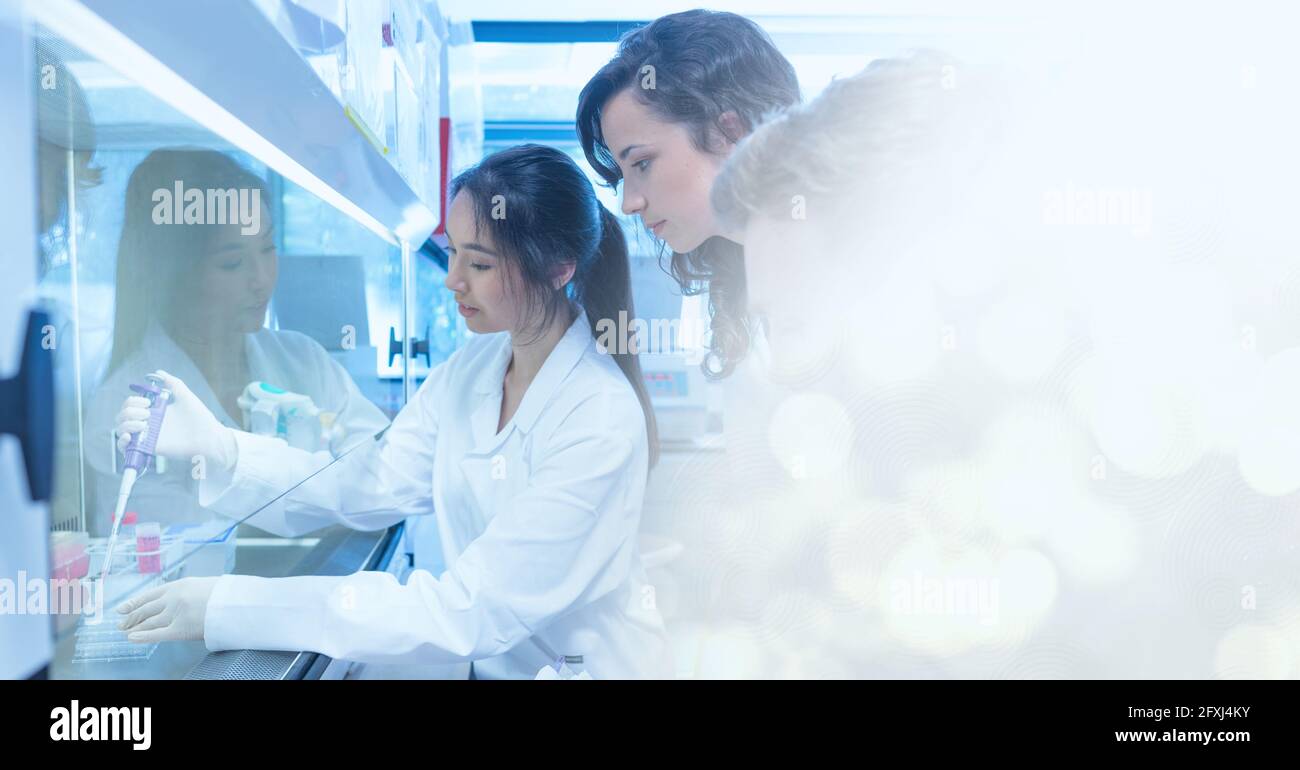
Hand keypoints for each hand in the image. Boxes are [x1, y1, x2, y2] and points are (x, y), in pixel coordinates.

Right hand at [115, 370, 237, 470]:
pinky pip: (126, 449)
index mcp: (154, 411)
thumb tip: (158, 372)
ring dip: (125, 424)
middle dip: (129, 411)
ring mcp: (147, 436)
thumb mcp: (185, 395)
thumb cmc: (200, 417)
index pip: (130, 405)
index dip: (133, 401)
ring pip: (120, 430)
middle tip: (148, 414)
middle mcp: (148, 424)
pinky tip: (129, 437)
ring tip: (143, 424)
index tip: (148, 402)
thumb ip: (172, 383)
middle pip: (122, 416)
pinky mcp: (149, 449)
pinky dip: (121, 442)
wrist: (209, 437)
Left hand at [116, 576, 219, 642]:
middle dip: (131, 617)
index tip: (122, 608)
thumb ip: (188, 591)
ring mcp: (175, 614)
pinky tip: (132, 638)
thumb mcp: (203, 585)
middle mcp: (172, 599)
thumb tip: (180, 599)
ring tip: (125, 632)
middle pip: (146, 609)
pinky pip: (157, 634)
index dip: (134, 603)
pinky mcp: (180, 629)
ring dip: (135, 627)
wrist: (236, 602)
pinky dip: (143, 636)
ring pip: (148, 622)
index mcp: (178, 586)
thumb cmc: (225, 594)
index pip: (149, 595)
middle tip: (121, 623)